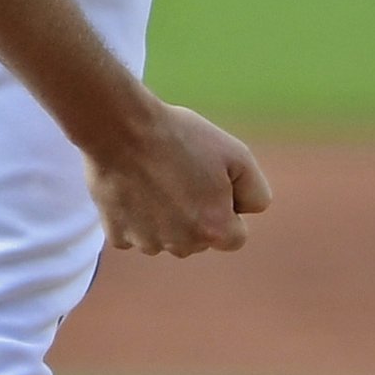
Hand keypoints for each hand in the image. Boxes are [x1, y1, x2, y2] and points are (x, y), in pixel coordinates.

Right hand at [85, 101, 273, 257]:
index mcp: (215, 230)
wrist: (121, 128)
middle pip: (199, 239)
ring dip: (165, 217)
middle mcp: (182, 246)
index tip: (211, 182)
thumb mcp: (238, 155)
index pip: (235, 237)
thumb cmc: (181, 138)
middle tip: (181, 174)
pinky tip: (133, 186)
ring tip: (155, 177)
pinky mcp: (118, 236)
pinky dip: (135, 215)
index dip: (228, 208)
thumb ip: (256, 193)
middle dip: (195, 215)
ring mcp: (147, 243)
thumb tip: (246, 212)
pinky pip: (134, 233)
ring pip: (166, 237)